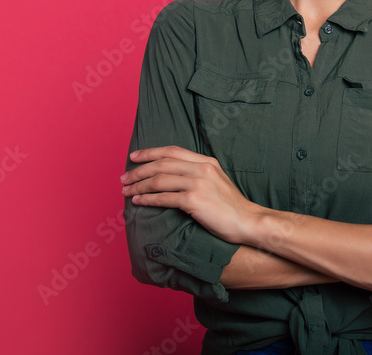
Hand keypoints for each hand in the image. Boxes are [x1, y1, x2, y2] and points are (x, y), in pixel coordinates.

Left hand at [121, 146, 261, 243]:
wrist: (247, 221)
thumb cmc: (232, 206)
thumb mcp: (217, 180)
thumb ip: (199, 173)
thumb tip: (174, 175)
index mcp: (206, 161)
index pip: (172, 151)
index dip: (150, 152)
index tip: (134, 157)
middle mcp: (201, 169)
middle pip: (162, 164)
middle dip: (139, 171)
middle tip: (124, 178)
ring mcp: (197, 184)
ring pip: (159, 180)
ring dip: (139, 186)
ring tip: (126, 191)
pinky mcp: (193, 201)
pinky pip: (163, 198)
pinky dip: (147, 199)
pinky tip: (138, 202)